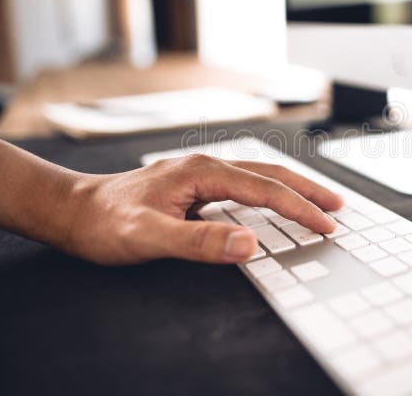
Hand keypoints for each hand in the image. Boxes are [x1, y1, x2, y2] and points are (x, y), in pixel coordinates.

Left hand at [59, 154, 343, 264]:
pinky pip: (242, 186)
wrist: (73, 211)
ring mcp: (199, 174)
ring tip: (316, 202)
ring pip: (257, 177)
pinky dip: (267, 194)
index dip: (300, 208)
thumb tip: (251, 244)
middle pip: (269, 174)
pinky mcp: (193, 185)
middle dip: (307, 190)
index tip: (327, 227)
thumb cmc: (105, 223)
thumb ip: (200, 241)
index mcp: (203, 173)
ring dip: (290, 188)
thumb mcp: (148, 237)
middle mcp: (206, 166)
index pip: (265, 190)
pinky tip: (270, 204)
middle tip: (338, 207)